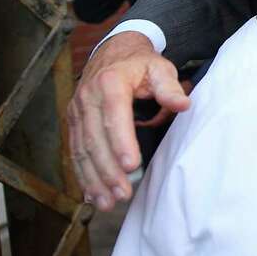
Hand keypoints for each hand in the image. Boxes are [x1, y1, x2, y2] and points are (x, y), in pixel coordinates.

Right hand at [67, 31, 189, 209]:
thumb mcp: (160, 67)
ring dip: (93, 179)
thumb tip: (183, 105)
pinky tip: (91, 195)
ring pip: (81, 150)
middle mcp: (87, 98)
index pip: (114, 115)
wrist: (113, 52)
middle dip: (108, 170)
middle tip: (123, 194)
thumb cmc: (141, 64)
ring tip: (107, 203)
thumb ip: (170, 87)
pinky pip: (75, 152)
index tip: (132, 165)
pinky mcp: (73, 123)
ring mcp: (76, 112)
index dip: (121, 142)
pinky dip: (83, 175)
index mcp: (110, 83)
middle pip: (95, 139)